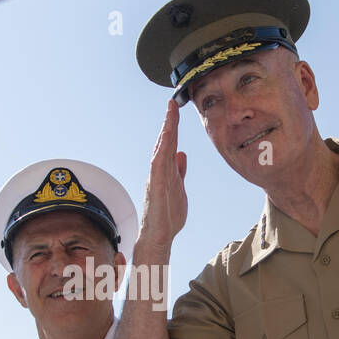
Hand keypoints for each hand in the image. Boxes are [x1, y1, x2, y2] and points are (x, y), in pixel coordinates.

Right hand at [139, 99, 188, 250]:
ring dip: (166, 132)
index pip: (170, 144)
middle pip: (165, 142)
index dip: (172, 126)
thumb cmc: (168, 215)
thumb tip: (181, 154)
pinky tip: (166, 141)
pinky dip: (161, 153)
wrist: (159, 235)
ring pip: (161, 150)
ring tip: (170, 115)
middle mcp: (159, 171)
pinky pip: (158, 167)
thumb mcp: (179, 188)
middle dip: (169, 122)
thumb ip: (179, 171)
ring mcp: (157, 178)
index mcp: (166, 170)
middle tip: (172, 103)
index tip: (175, 109)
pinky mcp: (157, 188)